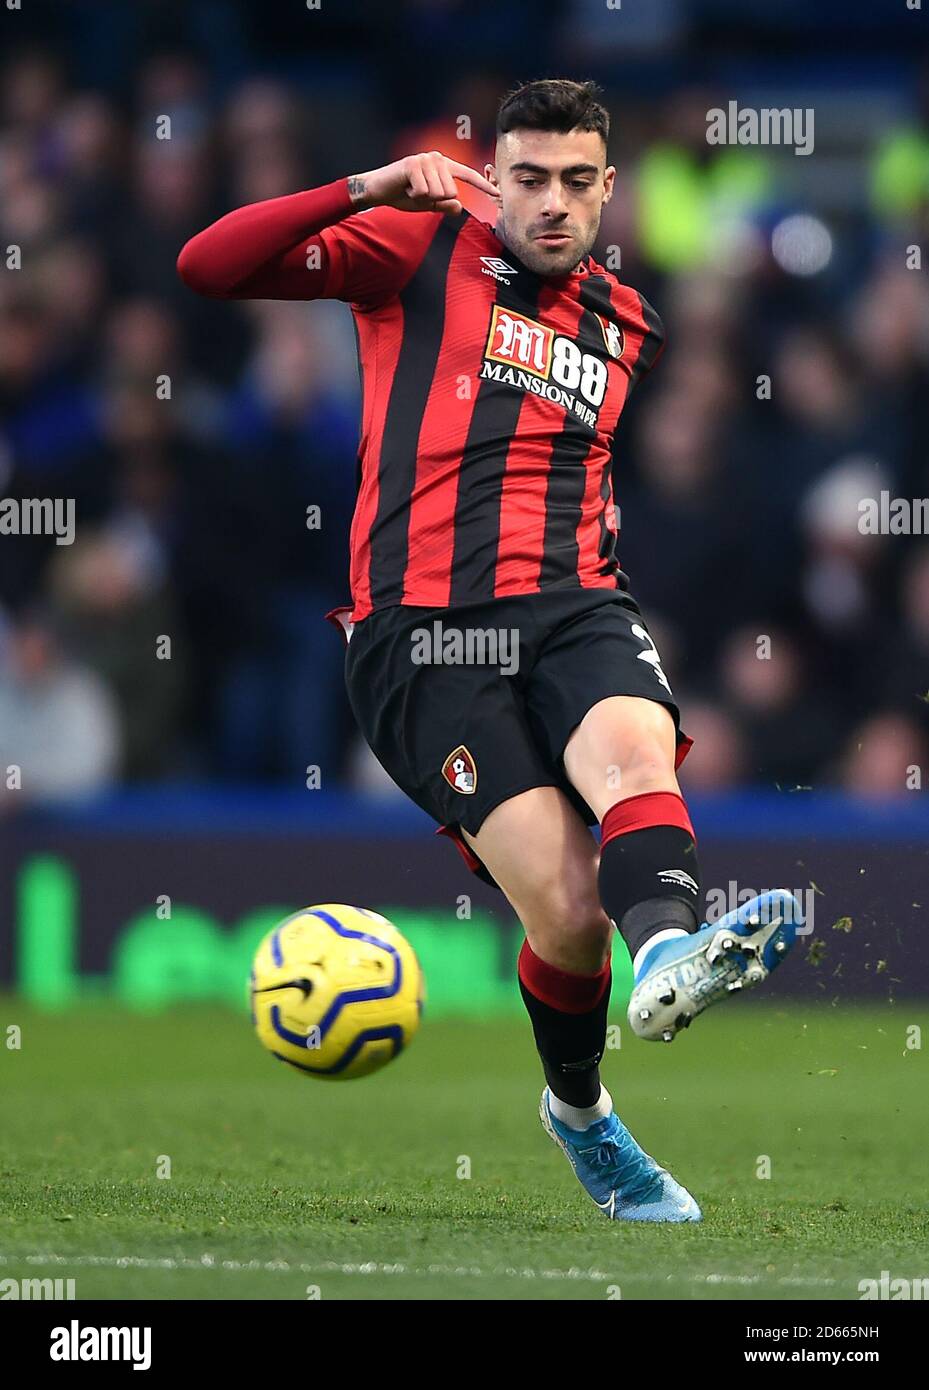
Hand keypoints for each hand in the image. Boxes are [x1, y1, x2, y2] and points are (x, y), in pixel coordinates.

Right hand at [347, 152, 498, 215]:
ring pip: (438, 193)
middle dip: (434, 200)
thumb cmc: (403, 195)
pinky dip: (414, 196)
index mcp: (443, 166)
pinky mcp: (413, 164)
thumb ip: (444, 205)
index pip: (467, 176)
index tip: (498, 194)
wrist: (379, 190)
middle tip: (418, 193)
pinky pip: (424, 192)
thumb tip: (459, 206)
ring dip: (422, 198)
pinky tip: (405, 187)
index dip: (483, 186)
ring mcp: (425, 159)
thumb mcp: (428, 205)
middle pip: (451, 192)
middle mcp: (437, 158)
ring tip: (411, 189)